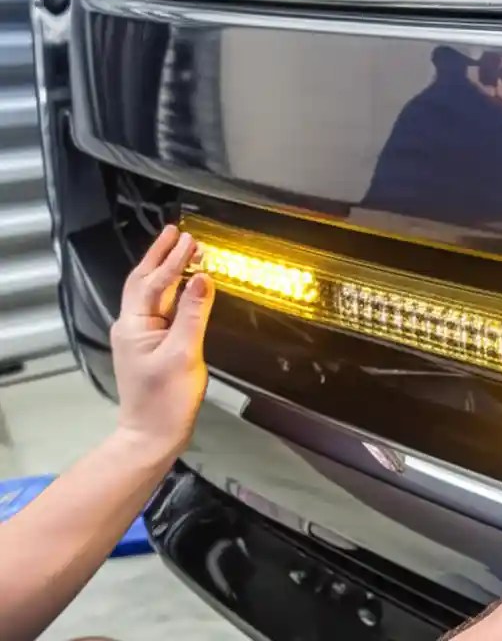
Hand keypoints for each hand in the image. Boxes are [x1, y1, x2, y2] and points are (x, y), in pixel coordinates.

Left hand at [110, 225, 215, 458]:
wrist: (153, 434)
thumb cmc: (166, 400)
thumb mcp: (184, 354)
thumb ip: (194, 313)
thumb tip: (203, 279)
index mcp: (134, 326)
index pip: (156, 283)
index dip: (174, 260)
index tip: (191, 240)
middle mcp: (132, 326)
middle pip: (145, 282)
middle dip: (161, 256)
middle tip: (178, 233)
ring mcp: (140, 336)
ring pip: (152, 294)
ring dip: (166, 271)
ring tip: (182, 250)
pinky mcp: (151, 346)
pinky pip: (161, 309)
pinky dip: (173, 291)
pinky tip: (185, 284)